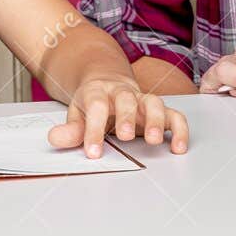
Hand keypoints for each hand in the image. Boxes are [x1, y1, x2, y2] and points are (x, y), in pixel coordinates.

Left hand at [47, 75, 189, 156]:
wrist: (108, 83)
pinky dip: (180, 129)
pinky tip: (178, 147)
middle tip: (125, 136)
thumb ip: (70, 129)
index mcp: (98, 92)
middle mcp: (122, 93)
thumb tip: (55, 138)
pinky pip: (175, 115)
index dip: (93, 129)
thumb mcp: (77, 113)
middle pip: (126, 99)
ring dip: (156, 120)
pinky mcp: (160, 110)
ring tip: (154, 140)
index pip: (95, 106)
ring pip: (153, 102)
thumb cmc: (93, 103)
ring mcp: (142, 100)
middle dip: (126, 117)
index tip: (93, 152)